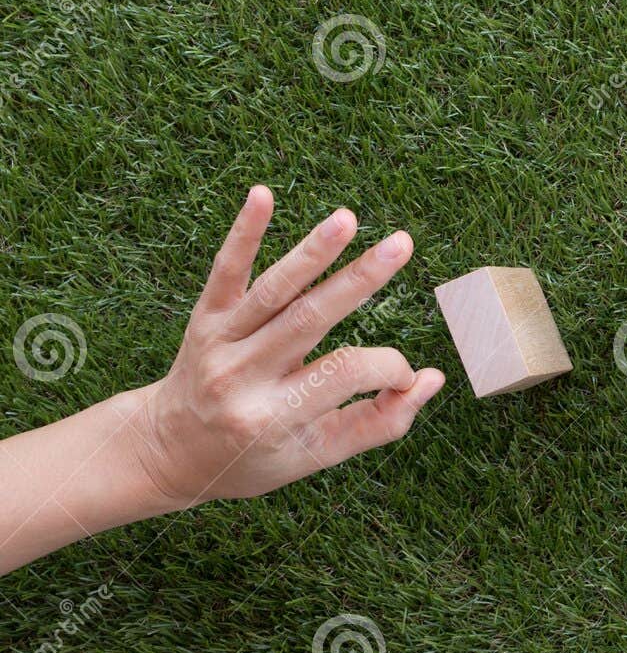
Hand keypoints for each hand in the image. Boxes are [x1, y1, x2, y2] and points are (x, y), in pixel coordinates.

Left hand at [132, 185, 444, 505]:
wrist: (168, 452)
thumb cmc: (254, 458)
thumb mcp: (315, 457)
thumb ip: (379, 423)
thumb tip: (432, 379)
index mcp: (273, 418)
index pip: (345, 374)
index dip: (389, 369)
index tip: (407, 375)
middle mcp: (242, 378)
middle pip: (309, 320)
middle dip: (359, 280)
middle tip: (401, 245)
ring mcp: (220, 343)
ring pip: (272, 290)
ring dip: (311, 251)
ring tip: (347, 219)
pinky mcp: (204, 317)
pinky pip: (226, 271)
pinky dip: (244, 233)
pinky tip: (262, 194)